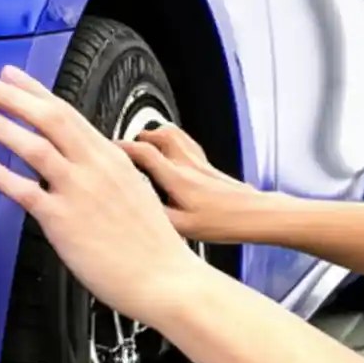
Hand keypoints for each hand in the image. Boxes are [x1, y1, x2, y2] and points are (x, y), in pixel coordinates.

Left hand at [0, 66, 209, 318]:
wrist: (165, 279)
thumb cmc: (151, 245)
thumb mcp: (133, 191)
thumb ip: (105, 173)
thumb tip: (83, 164)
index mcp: (112, 158)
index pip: (68, 113)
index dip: (37, 92)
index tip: (15, 78)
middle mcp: (95, 167)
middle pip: (49, 117)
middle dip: (13, 95)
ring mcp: (78, 191)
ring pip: (33, 145)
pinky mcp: (63, 220)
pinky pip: (22, 189)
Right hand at [119, 125, 283, 243]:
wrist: (255, 216)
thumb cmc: (224, 222)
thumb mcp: (184, 228)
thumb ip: (156, 216)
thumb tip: (136, 211)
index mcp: (176, 178)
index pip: (143, 152)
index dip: (122, 149)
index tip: (108, 150)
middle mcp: (187, 165)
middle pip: (159, 135)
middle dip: (138, 137)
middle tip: (126, 147)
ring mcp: (200, 163)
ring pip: (175, 134)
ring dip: (157, 134)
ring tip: (145, 142)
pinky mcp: (209, 167)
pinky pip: (188, 144)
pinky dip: (175, 142)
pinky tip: (173, 152)